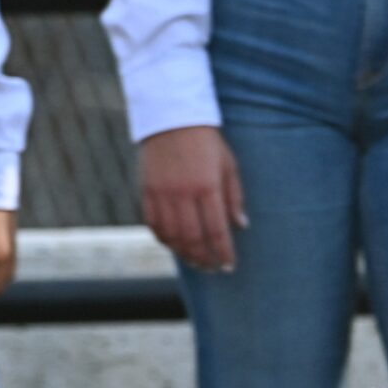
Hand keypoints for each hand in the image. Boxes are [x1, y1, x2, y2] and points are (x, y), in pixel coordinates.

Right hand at [139, 126, 245, 273]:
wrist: (171, 118)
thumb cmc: (207, 143)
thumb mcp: (229, 166)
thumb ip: (234, 198)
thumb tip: (241, 226)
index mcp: (207, 187)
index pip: (217, 230)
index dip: (223, 252)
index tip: (229, 266)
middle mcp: (183, 193)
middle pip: (192, 237)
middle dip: (203, 258)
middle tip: (212, 269)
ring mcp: (161, 192)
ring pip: (170, 234)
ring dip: (183, 252)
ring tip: (194, 261)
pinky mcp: (146, 189)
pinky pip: (152, 222)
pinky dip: (163, 238)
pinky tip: (173, 245)